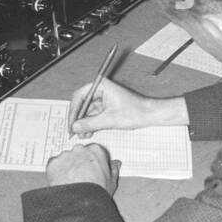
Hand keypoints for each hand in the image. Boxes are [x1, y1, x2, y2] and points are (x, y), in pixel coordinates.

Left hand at [46, 144, 119, 192]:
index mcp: (96, 150)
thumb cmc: (96, 191)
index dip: (93, 161)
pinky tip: (62, 182)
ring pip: (65, 158)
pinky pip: (54, 165)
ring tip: (70, 182)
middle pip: (78, 153)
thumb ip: (114, 169)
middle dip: (79, 162)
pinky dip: (56, 172)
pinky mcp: (53, 162)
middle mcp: (80, 149)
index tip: (92, 169)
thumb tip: (116, 164)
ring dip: (67, 167)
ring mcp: (65, 155)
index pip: (93, 151)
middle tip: (80, 176)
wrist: (79, 201)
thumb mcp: (111, 181)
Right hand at [69, 78, 188, 135]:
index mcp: (101, 86)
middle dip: (78, 119)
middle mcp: (101, 90)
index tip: (71, 123)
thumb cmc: (135, 112)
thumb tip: (75, 127)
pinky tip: (88, 133)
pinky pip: (95, 115)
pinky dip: (91, 124)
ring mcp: (104, 98)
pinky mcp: (107, 106)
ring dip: (84, 123)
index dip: (73, 111)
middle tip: (73, 132)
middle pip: (82, 104)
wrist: (150, 115)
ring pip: (88, 111)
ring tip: (82, 135)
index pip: (80, 96)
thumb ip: (90, 123)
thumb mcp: (109, 120)